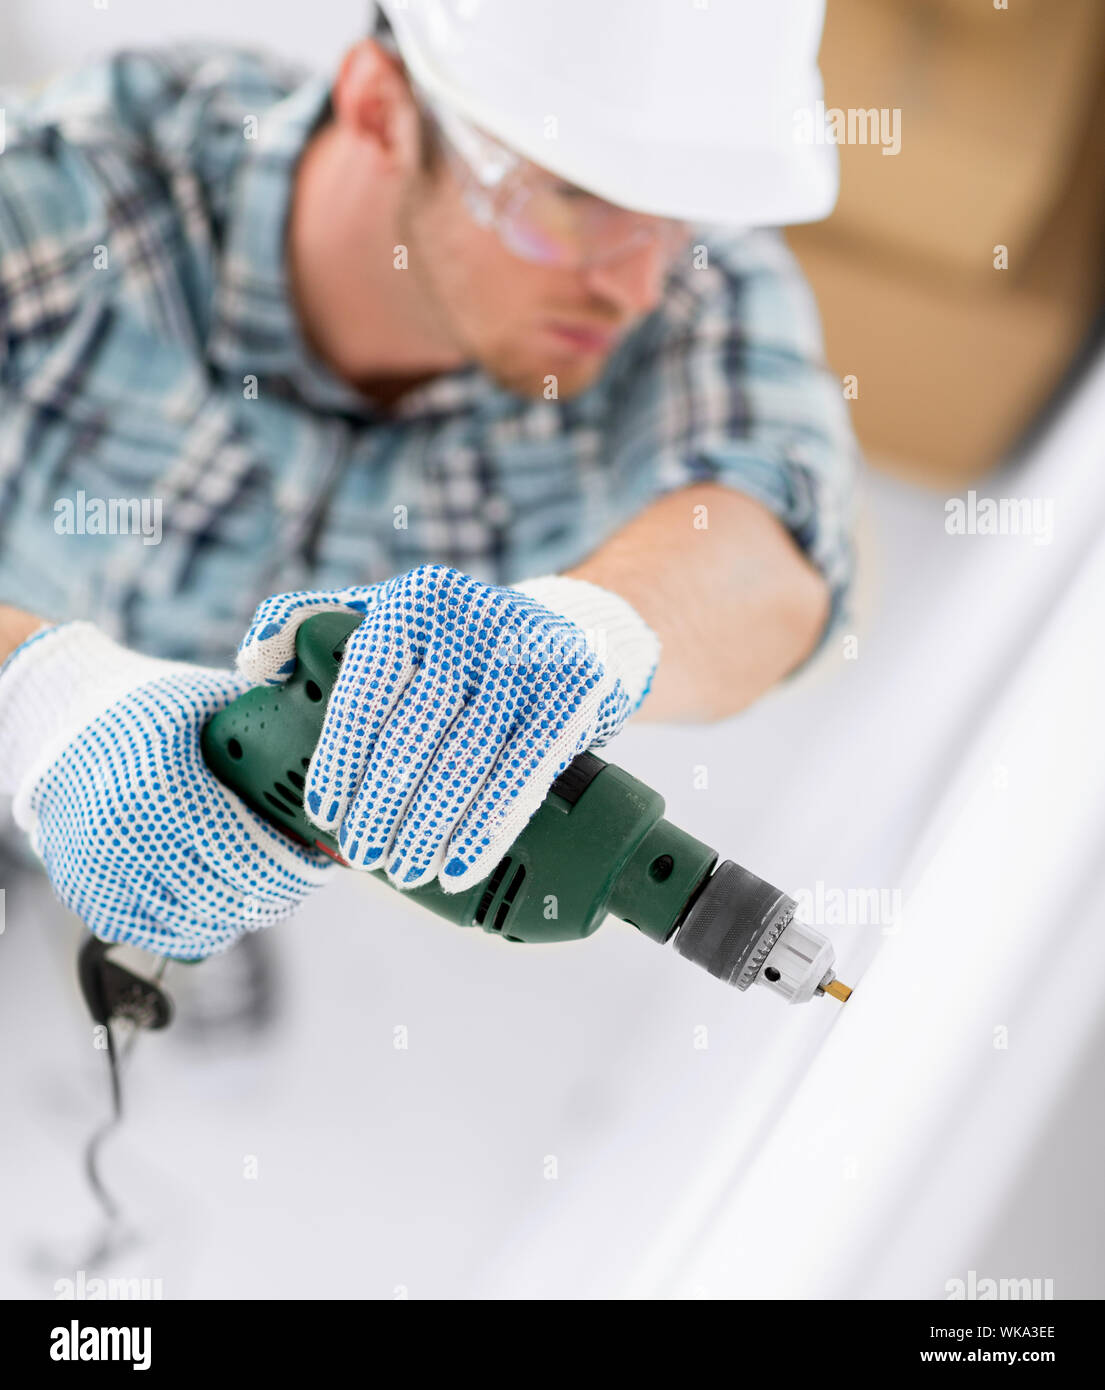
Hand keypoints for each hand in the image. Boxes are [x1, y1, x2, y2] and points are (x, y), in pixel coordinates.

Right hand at [0, 624, 332, 957]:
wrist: (60, 716)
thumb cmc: (149, 705)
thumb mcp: (212, 702)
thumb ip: (272, 729)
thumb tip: (339, 761)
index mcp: (166, 786)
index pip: (251, 859)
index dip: (296, 871)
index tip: (320, 863)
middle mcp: (127, 835)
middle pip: (229, 901)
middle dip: (277, 895)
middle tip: (297, 879)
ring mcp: (101, 871)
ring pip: (197, 928)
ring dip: (239, 914)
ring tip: (259, 888)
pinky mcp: (86, 893)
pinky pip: (158, 936)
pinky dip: (197, 926)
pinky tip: (215, 900)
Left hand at [236, 564, 658, 891]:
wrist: (562, 632)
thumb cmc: (447, 641)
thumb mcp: (381, 615)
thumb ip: (306, 627)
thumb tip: (253, 666)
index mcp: (412, 603)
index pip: (366, 690)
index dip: (342, 759)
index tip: (327, 814)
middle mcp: (471, 620)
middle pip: (418, 732)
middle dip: (385, 805)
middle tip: (365, 854)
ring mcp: (527, 654)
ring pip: (471, 758)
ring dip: (434, 826)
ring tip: (407, 869)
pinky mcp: (572, 691)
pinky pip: (526, 772)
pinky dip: (490, 828)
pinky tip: (460, 866)